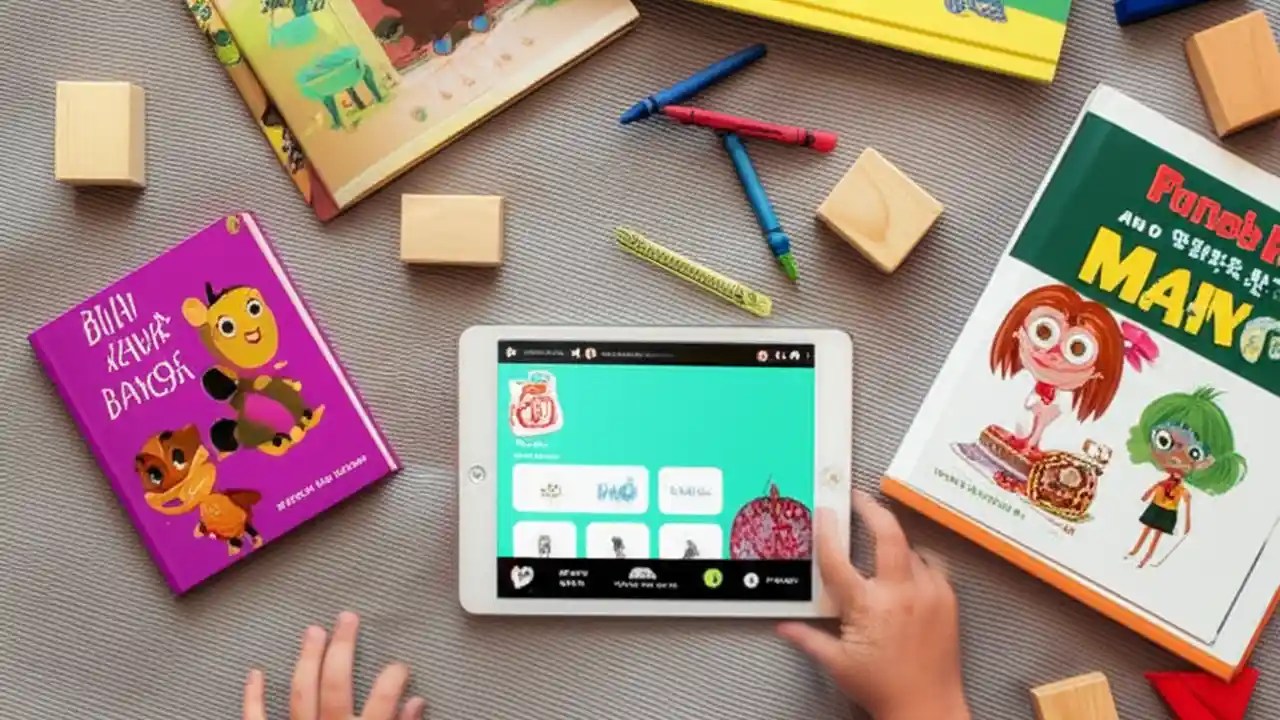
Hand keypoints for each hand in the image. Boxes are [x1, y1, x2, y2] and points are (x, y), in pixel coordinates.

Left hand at [243, 612, 426, 719]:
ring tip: (313, 631)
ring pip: (300, 693)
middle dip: (342, 647)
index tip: (400, 664)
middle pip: (336, 684)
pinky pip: (257, 719)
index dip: (393, 678)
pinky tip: (256, 672)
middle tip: (347, 618)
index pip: (383, 700)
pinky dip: (253, 697)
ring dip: (307, 659)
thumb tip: (417, 702)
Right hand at [777, 492, 969, 719]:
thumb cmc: (884, 689)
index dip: (828, 531)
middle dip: (871, 509)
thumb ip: (808, 639)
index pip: (838, 559)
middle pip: (888, 534)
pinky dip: (918, 561)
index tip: (824, 514)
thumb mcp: (837, 664)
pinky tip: (908, 567)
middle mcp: (900, 594)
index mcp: (868, 606)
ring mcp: (929, 594)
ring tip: (882, 539)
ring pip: (911, 549)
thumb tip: (784, 627)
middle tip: (860, 499)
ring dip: (895, 542)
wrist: (928, 708)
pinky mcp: (947, 600)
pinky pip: (933, 565)